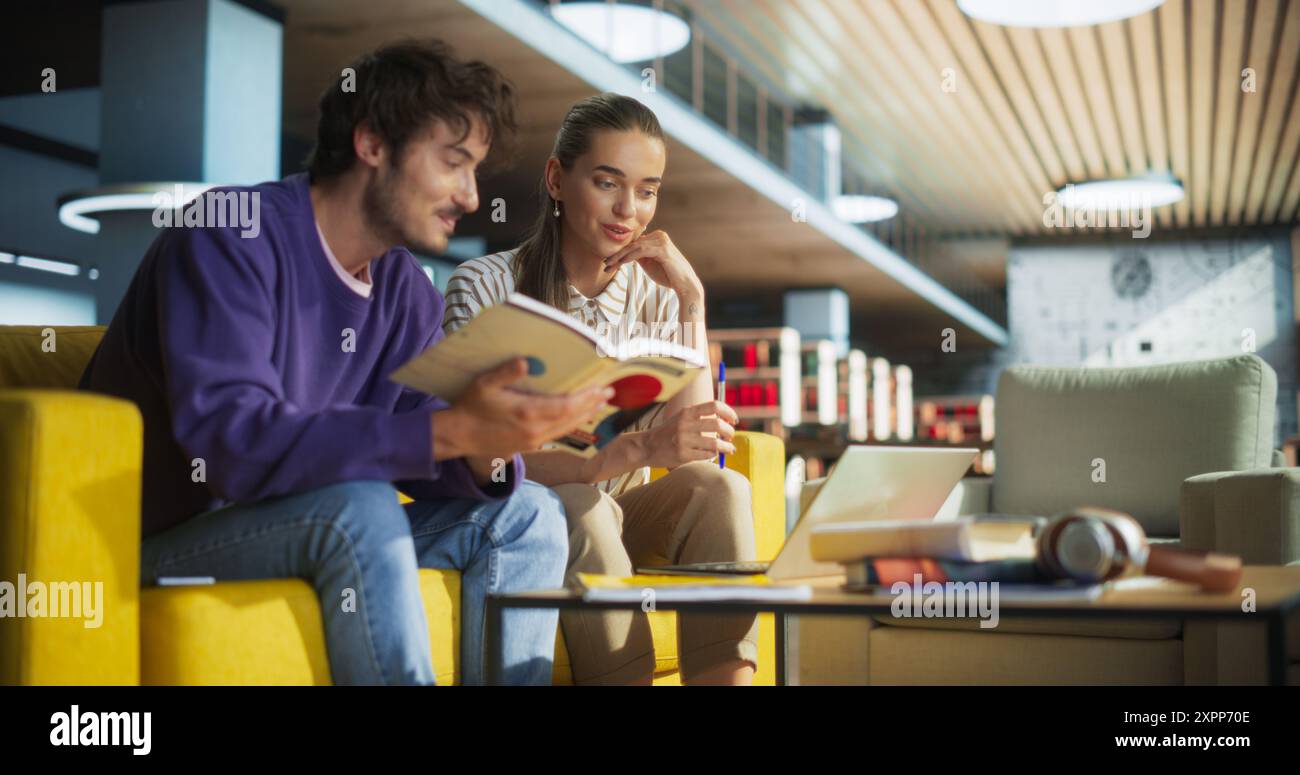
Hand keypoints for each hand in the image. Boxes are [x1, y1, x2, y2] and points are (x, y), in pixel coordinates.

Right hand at [434, 358, 612, 459]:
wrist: (458, 436)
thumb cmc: (471, 407)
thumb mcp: (484, 384)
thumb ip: (506, 372)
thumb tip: (526, 361)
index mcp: (528, 413)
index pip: (567, 406)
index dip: (587, 397)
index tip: (602, 388)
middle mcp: (535, 430)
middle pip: (573, 418)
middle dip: (592, 404)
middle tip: (609, 393)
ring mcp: (533, 441)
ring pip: (567, 428)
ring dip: (585, 415)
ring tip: (599, 404)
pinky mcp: (529, 446)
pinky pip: (557, 435)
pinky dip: (571, 425)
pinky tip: (576, 419)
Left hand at [602, 230, 702, 302]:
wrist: (684, 284)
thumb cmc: (667, 275)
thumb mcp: (649, 263)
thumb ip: (639, 256)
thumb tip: (624, 254)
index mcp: (656, 237)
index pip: (634, 243)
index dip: (620, 252)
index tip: (607, 261)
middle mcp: (659, 235)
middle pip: (632, 244)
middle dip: (617, 255)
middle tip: (605, 263)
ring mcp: (661, 240)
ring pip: (634, 247)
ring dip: (619, 257)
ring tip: (608, 265)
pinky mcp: (662, 248)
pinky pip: (640, 251)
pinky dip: (628, 258)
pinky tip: (619, 264)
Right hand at [641, 400, 737, 468]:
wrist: (646, 446)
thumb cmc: (669, 432)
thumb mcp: (681, 417)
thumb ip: (700, 417)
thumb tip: (726, 421)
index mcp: (687, 412)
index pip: (714, 406)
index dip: (729, 412)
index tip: (734, 420)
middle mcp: (685, 424)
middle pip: (718, 425)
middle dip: (729, 432)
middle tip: (731, 436)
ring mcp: (683, 440)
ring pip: (715, 443)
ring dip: (727, 447)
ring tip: (730, 449)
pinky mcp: (682, 455)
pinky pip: (707, 455)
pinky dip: (714, 455)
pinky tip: (713, 454)